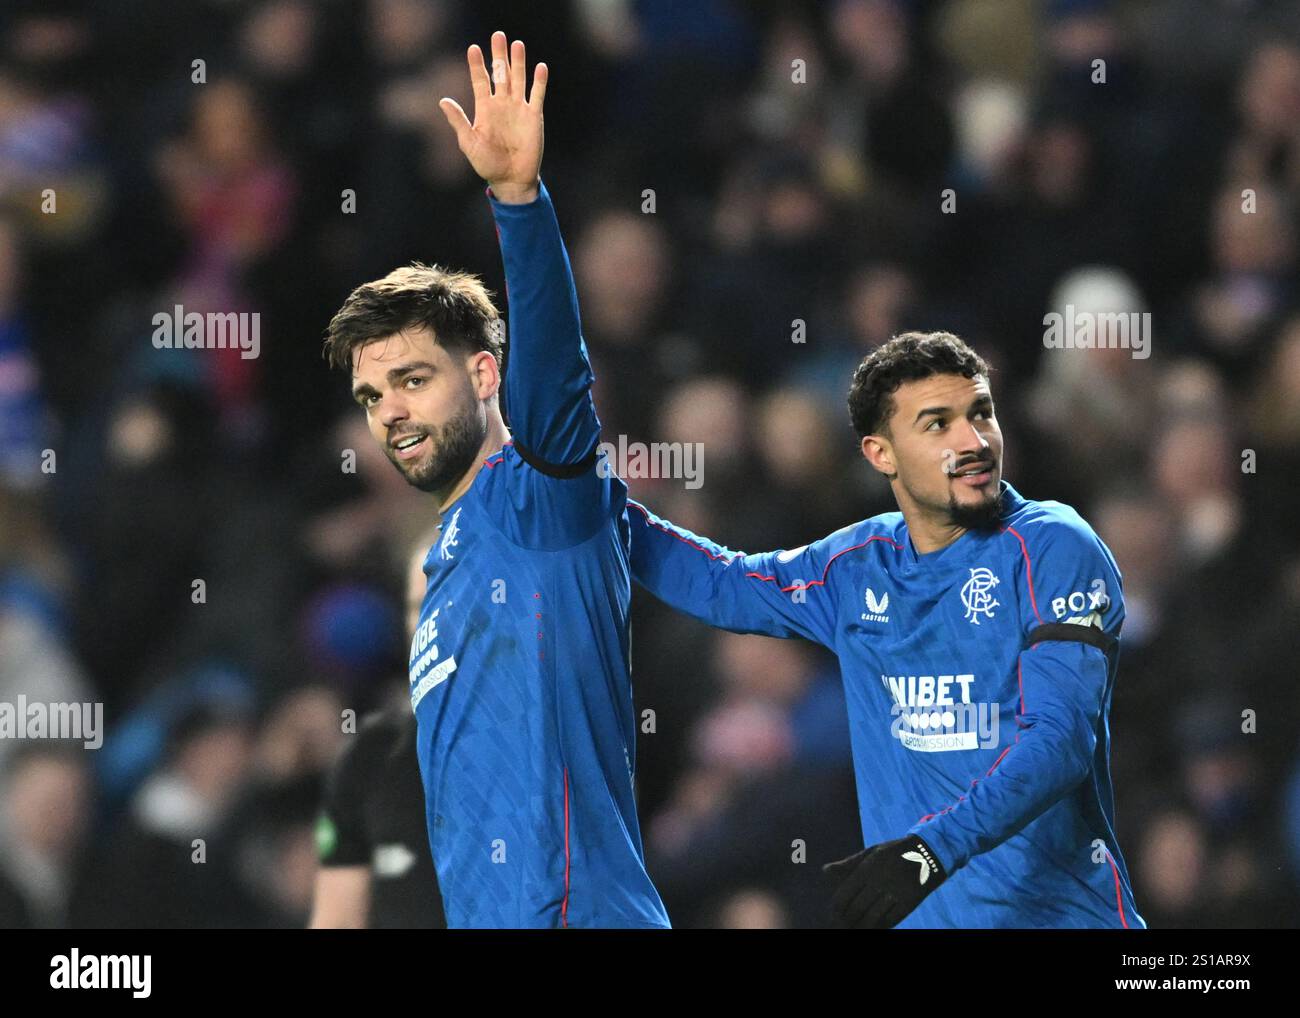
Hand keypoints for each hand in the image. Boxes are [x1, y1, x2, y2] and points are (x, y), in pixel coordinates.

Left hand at [439, 31, 546, 203]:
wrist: (511, 179)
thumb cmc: (487, 164)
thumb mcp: (469, 142)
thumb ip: (458, 121)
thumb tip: (442, 100)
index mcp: (484, 109)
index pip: (480, 81)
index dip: (476, 65)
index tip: (473, 49)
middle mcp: (501, 104)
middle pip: (501, 73)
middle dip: (499, 55)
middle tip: (498, 36)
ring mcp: (518, 108)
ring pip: (518, 80)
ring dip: (518, 62)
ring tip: (517, 44)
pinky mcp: (533, 117)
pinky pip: (537, 96)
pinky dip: (539, 82)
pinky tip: (540, 68)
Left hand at [822, 835, 946, 928]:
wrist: (926, 855)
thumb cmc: (893, 854)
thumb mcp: (871, 853)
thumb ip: (848, 864)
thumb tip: (824, 871)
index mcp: (868, 869)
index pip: (846, 893)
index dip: (837, 907)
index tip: (833, 914)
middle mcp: (880, 882)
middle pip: (857, 908)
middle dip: (847, 920)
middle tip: (840, 926)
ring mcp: (895, 894)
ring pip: (873, 917)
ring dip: (861, 926)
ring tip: (854, 929)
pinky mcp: (908, 903)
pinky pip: (890, 920)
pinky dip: (880, 926)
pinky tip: (873, 928)